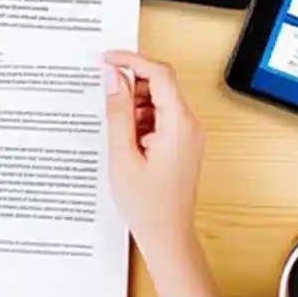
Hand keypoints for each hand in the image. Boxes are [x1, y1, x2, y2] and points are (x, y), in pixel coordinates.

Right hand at [102, 50, 204, 264]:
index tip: (107, 59)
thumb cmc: (148, 205)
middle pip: (160, 85)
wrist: (167, 237)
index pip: (159, 74)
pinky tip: (128, 145)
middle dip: (131, 88)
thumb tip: (114, 78)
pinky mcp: (181, 144)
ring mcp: (187, 135)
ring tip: (121, 138)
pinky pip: (160, 119)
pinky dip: (141, 123)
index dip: (131, 60)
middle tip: (108, 106)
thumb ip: (118, 111)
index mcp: (179, 124)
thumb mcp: (123, 155)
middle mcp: (189, 125)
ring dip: (135, 108)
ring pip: (158, 102)